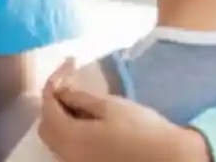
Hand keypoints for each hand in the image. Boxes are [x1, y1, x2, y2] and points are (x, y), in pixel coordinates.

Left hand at [36, 59, 210, 161]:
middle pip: (46, 125)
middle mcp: (67, 155)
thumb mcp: (110, 107)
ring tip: (79, 98)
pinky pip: (68, 147)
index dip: (55, 81)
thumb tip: (62, 90)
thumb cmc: (141, 130)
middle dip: (53, 101)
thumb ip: (81, 98)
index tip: (69, 64)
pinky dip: (70, 130)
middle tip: (70, 83)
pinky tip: (87, 117)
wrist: (169, 158)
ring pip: (56, 139)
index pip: (48, 105)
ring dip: (61, 116)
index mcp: (70, 138)